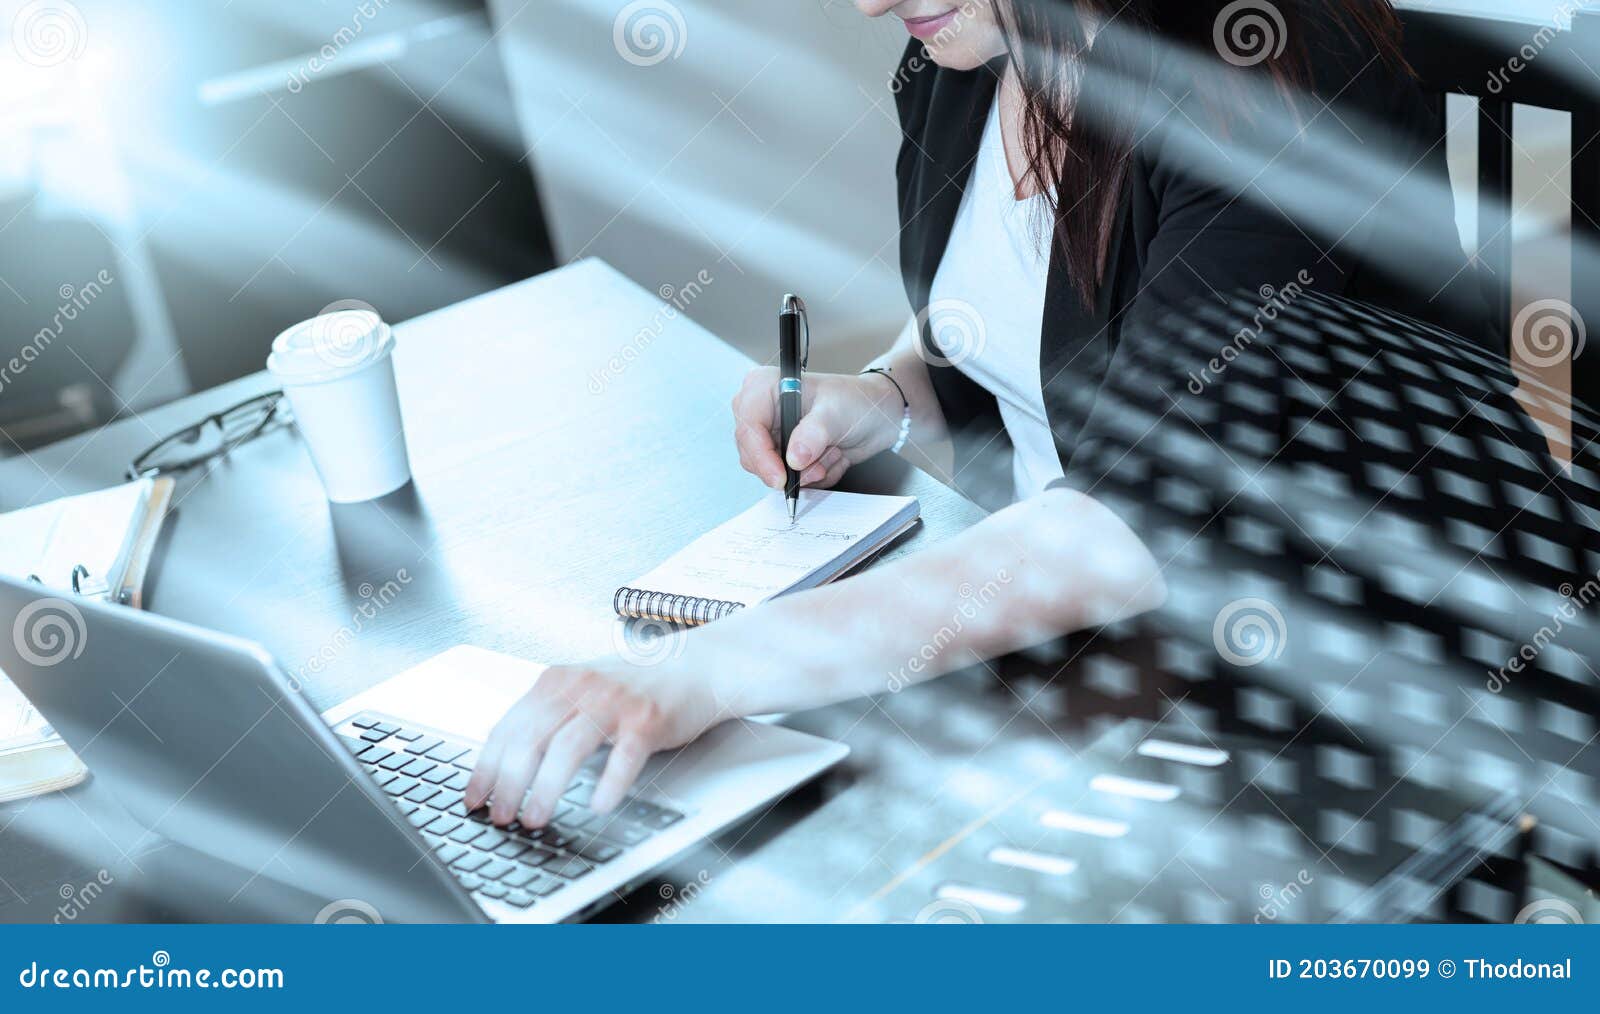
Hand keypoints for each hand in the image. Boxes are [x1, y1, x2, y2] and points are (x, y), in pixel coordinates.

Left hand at [465, 659, 718, 826]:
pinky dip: (608, 784)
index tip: (474, 798)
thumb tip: (507, 764)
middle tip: (501, 816)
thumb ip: (549, 716)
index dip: (486, 767)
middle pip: (531, 739)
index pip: (508, 727)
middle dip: (509, 784)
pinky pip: (623, 756)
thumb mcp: (582, 689)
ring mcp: (615, 701)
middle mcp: (581, 687)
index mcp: (557, 681)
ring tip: (536, 818)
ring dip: (546, 789)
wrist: (696, 665)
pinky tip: (597, 806)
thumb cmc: (638, 685)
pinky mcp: (648, 719)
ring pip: (568, 747)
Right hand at [732, 368, 902, 490]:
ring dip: (808, 472)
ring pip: (772, 472)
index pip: (748, 427)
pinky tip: (831, 456)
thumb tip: (793, 458)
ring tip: (832, 453)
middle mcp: (763, 412)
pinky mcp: (785, 455)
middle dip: (791, 467)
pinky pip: (790, 480)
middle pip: (753, 455)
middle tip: (819, 466)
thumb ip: (814, 433)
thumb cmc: (856, 400)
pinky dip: (815, 476)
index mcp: (765, 388)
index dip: (761, 456)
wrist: (877, 414)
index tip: (780, 477)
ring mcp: (773, 435)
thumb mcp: (836, 412)